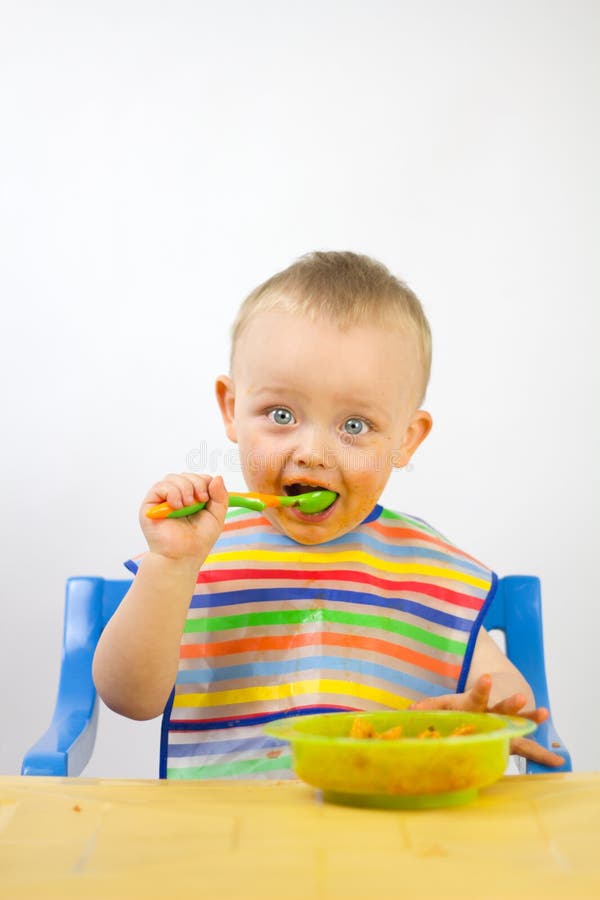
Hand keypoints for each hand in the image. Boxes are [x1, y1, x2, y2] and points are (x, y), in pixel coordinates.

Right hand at [140, 472, 227, 564]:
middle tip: (200, 501)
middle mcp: (175, 497)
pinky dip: (172, 492)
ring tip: (188, 506)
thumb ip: (220, 496)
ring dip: (185, 488)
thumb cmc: (198, 540)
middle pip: (185, 475)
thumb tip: (217, 477)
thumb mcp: (216, 516)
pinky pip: (159, 486)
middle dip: (196, 484)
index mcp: (191, 498)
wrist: (183, 556)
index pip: (196, 477)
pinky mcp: (150, 505)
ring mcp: (162, 500)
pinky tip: (177, 506)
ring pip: (172, 478)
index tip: (207, 497)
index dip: (203, 481)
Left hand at [409, 674, 564, 767]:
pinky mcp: (514, 737)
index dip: (481, 689)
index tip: (487, 678)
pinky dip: (542, 755)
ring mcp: (505, 724)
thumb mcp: (444, 705)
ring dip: (529, 717)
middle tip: (521, 696)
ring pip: (518, 722)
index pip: (475, 696)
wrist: (492, 696)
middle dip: (510, 704)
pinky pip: (529, 747)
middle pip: (501, 708)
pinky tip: (558, 760)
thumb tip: (409, 710)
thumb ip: (430, 708)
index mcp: (472, 705)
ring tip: (545, 712)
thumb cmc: (462, 707)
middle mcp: (491, 713)